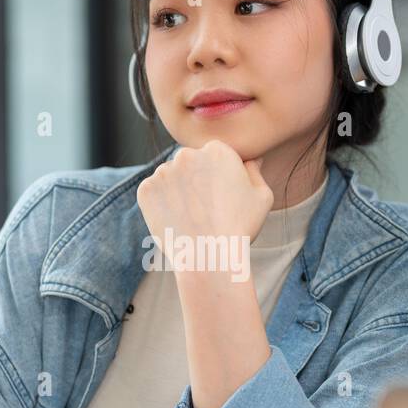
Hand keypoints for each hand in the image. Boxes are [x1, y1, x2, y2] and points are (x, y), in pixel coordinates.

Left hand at [135, 140, 273, 264]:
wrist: (208, 257)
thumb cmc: (240, 228)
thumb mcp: (262, 197)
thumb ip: (254, 171)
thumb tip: (250, 160)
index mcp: (217, 150)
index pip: (213, 157)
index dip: (218, 179)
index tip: (221, 199)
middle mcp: (187, 154)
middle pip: (190, 164)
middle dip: (195, 181)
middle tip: (205, 210)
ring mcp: (163, 171)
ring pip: (170, 178)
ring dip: (177, 192)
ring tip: (190, 218)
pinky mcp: (146, 189)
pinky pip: (154, 193)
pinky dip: (161, 205)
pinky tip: (175, 221)